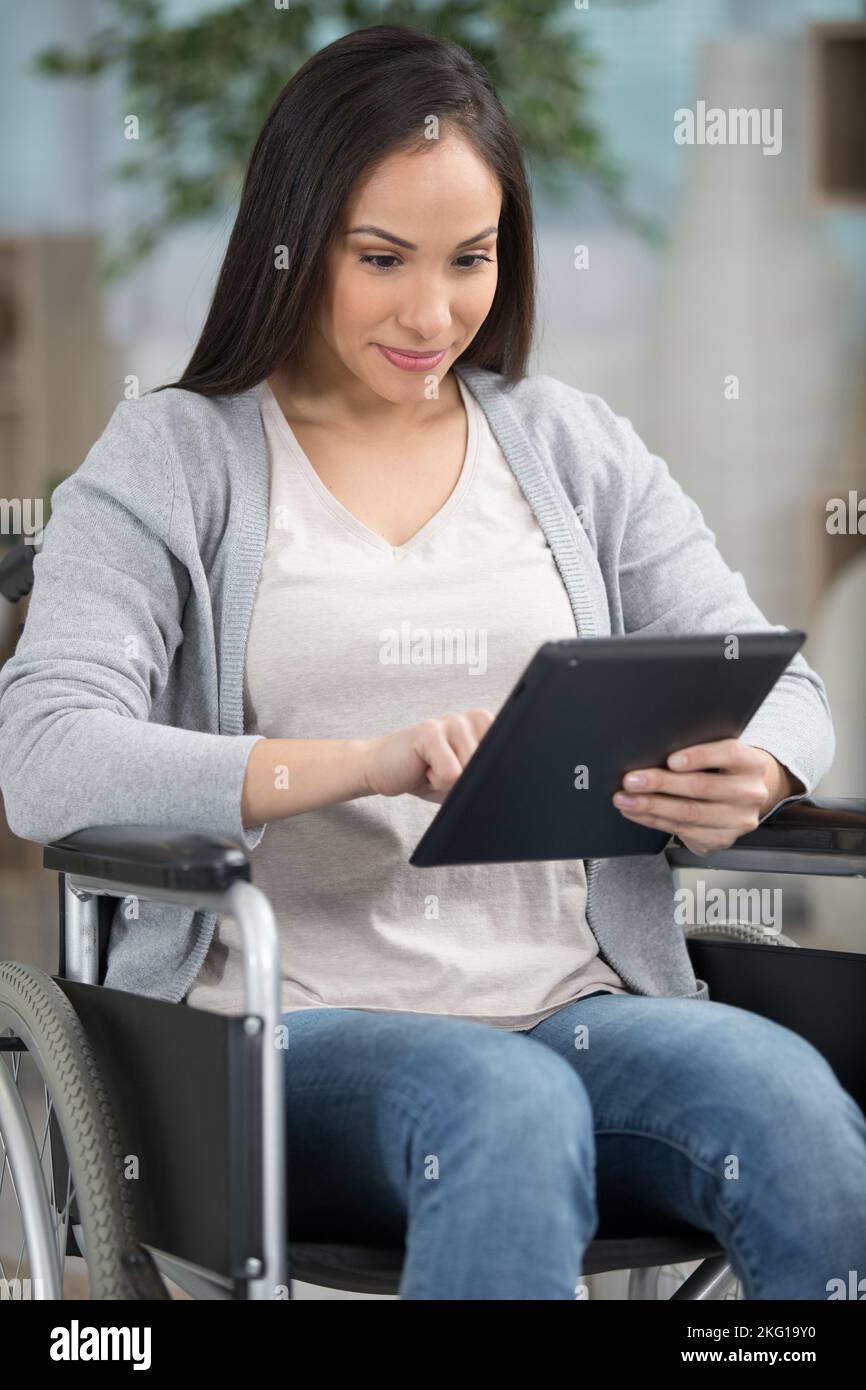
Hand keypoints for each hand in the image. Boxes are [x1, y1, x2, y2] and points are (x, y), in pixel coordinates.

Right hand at [361, 709, 494, 803]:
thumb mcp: (464, 781)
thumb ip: (485, 777)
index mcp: (486, 727)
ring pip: (470, 772)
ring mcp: (451, 721)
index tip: (472, 775)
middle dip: (468, 781)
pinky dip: (435, 782)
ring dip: (449, 782)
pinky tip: (423, 768)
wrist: (383, 769)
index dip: (491, 775)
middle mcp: (472, 719)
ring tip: (434, 769)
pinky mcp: (429, 732)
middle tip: (446, 772)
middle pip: (489, 768)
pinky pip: (450, 774)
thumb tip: (500, 785)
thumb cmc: (426, 774)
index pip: (510, 757)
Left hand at [611, 739, 800, 855]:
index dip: (699, 756)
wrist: (741, 797)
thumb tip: (654, 747)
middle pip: (702, 787)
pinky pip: (682, 830)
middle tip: (632, 780)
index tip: (670, 760)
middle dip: (661, 783)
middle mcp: (750, 792)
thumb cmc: (722, 769)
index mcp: (752, 763)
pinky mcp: (722, 839)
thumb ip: (698, 750)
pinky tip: (637, 812)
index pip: (729, 754)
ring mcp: (738, 820)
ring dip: (651, 806)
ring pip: (689, 813)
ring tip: (626, 799)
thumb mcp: (719, 754)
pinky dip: (654, 820)